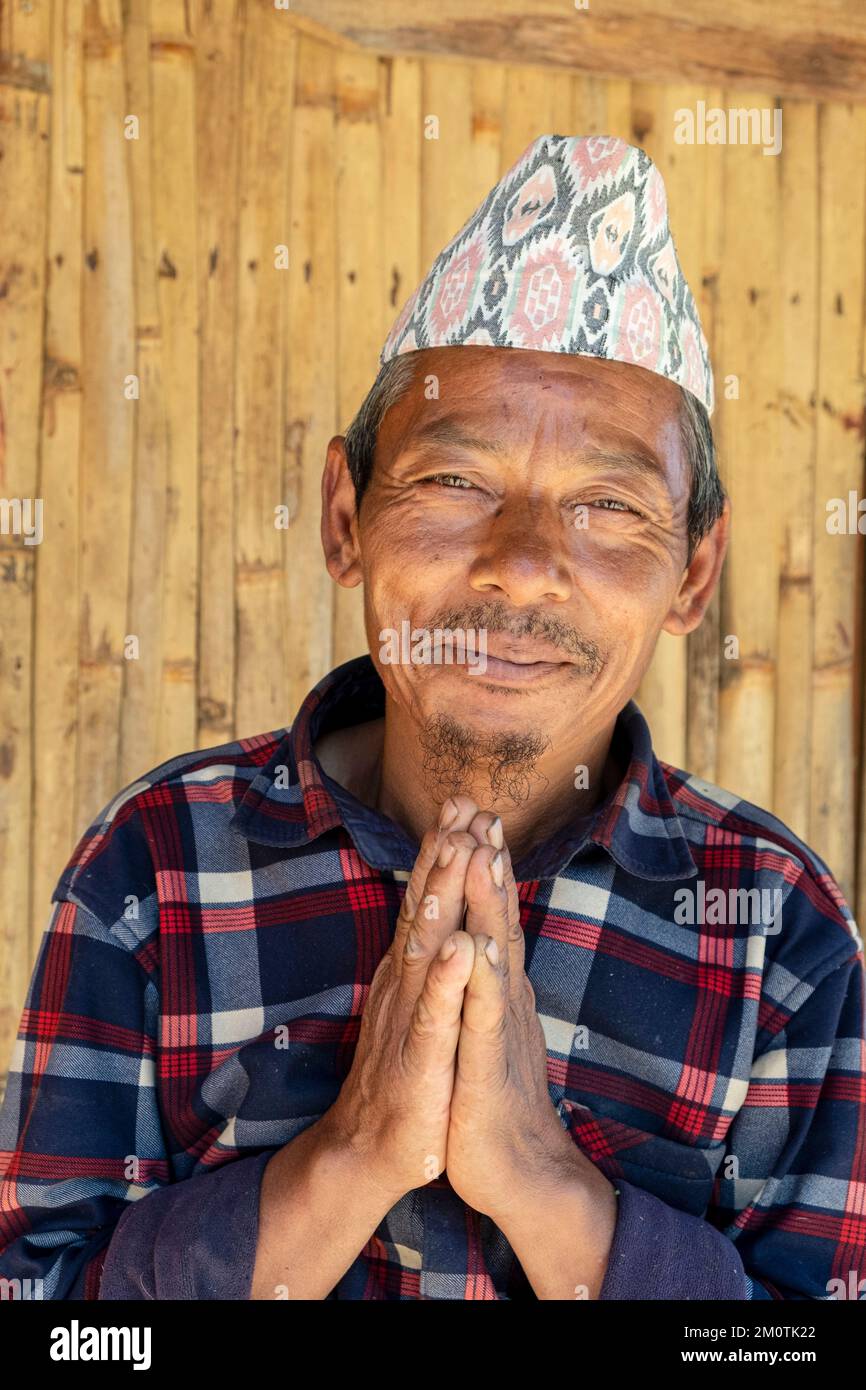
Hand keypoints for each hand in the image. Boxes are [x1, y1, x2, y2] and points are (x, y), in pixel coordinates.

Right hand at [325, 796, 480, 1205]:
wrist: (368, 1151)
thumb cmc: (404, 1076)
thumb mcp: (418, 1007)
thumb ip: (426, 959)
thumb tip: (435, 912)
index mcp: (410, 972)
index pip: (429, 902)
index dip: (445, 852)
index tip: (464, 803)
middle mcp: (404, 984)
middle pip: (424, 910)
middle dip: (443, 855)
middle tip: (461, 804)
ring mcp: (410, 1018)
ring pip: (427, 948)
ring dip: (442, 897)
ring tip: (458, 850)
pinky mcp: (421, 1061)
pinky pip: (436, 1015)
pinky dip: (449, 980)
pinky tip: (464, 949)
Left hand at [444, 818, 587, 1221]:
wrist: (518, 1170)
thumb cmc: (492, 1095)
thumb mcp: (483, 1027)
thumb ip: (484, 981)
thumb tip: (484, 936)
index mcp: (495, 989)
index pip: (489, 917)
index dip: (483, 866)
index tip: (474, 814)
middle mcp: (502, 1000)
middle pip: (495, 922)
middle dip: (488, 865)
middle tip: (484, 811)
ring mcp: (497, 1031)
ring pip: (492, 956)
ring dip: (489, 905)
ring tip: (485, 855)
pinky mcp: (485, 1068)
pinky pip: (480, 1018)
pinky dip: (479, 981)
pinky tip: (477, 948)